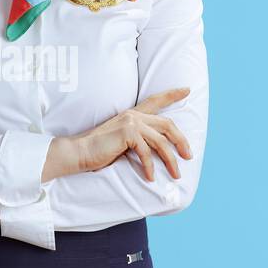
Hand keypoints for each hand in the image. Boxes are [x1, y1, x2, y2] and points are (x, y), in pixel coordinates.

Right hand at [68, 87, 192, 181]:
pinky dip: (150, 167)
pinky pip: (147, 152)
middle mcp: (134, 115)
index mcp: (133, 114)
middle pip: (168, 124)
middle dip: (182, 141)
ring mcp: (131, 122)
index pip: (156, 100)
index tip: (187, 90)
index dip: (172, 94)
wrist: (79, 152)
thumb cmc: (99, 151)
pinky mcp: (128, 133)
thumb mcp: (123, 142)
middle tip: (189, 156)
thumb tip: (160, 152)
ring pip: (161, 141)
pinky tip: (150, 177)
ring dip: (171, 160)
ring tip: (175, 175)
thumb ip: (139, 140)